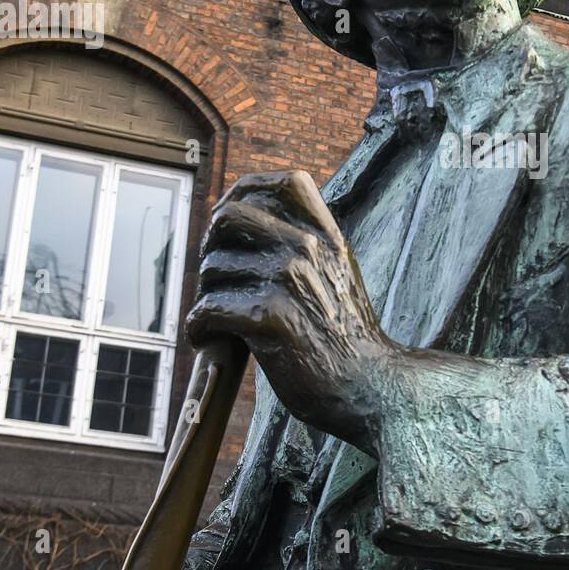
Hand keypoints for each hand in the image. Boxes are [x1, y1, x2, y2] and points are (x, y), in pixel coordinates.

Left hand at [185, 171, 392, 440]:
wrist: (370, 387)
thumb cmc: (345, 338)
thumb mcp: (339, 274)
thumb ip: (308, 245)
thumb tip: (249, 222)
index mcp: (327, 236)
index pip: (284, 183)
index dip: (244, 193)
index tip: (229, 223)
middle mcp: (309, 248)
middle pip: (229, 216)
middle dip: (210, 246)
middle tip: (215, 278)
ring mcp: (290, 279)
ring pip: (212, 267)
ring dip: (205, 295)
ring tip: (218, 320)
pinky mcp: (270, 318)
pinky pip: (207, 309)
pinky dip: (198, 328)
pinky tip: (207, 340)